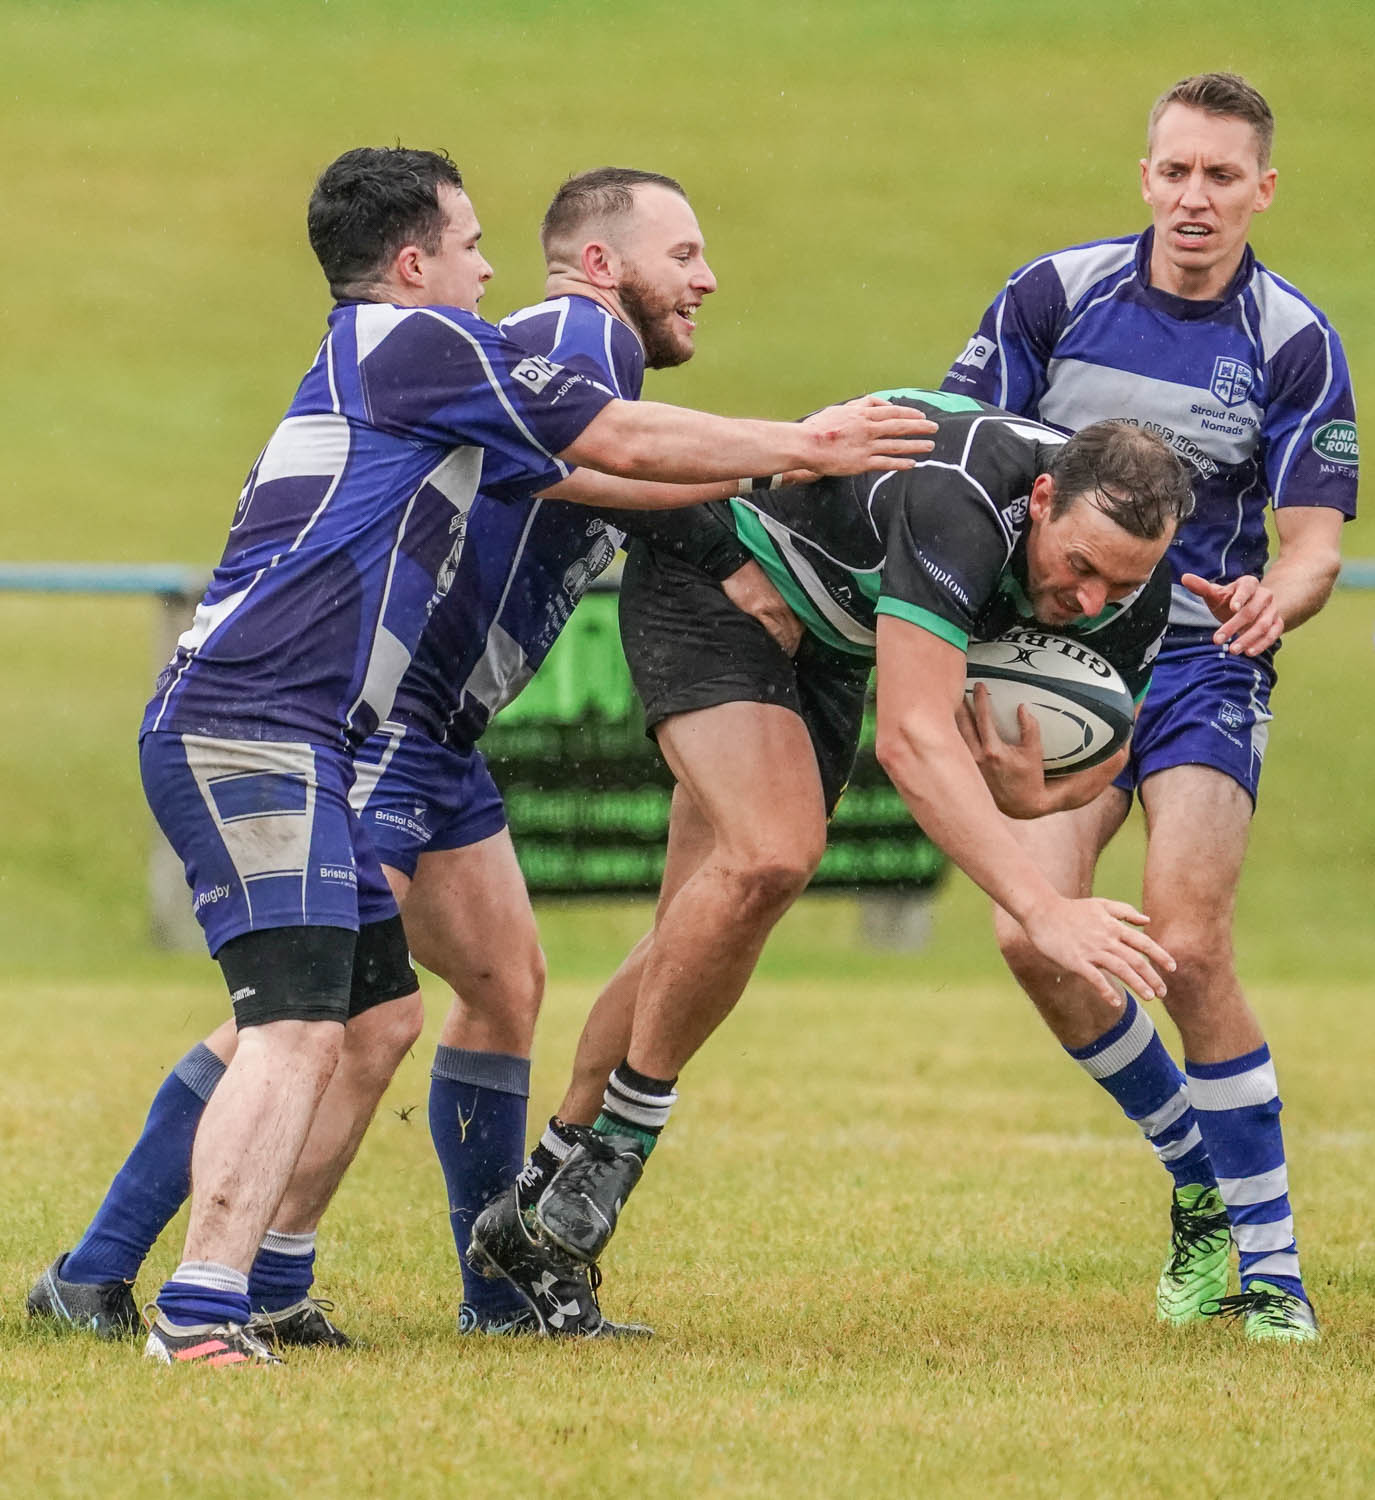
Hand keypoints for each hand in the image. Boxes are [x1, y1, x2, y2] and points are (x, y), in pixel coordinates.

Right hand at [721, 560, 802, 655]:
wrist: (735, 562)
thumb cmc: (751, 571)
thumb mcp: (771, 584)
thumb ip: (779, 598)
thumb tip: (782, 612)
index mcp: (786, 596)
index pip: (800, 621)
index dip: (799, 635)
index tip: (796, 642)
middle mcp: (782, 603)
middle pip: (794, 630)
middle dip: (794, 644)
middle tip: (790, 654)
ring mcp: (771, 607)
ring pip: (784, 633)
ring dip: (785, 647)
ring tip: (782, 655)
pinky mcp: (757, 610)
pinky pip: (771, 631)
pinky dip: (774, 642)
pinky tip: (771, 649)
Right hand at [799, 396, 936, 475]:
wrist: (806, 445)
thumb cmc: (818, 427)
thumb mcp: (839, 409)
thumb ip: (858, 405)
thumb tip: (875, 403)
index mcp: (862, 414)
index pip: (891, 412)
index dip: (908, 413)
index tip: (921, 415)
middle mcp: (868, 429)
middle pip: (899, 425)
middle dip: (919, 426)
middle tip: (934, 428)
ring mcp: (866, 446)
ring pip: (896, 444)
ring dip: (915, 445)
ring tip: (930, 445)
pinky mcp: (862, 463)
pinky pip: (885, 463)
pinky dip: (900, 464)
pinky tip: (912, 464)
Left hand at [957, 685, 1051, 817]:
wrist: (1021, 806)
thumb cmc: (1030, 778)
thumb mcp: (1034, 752)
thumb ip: (1030, 728)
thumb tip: (1021, 707)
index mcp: (992, 751)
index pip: (982, 718)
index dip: (980, 699)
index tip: (979, 685)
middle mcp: (975, 758)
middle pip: (961, 723)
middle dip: (959, 703)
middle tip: (957, 686)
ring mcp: (967, 765)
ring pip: (954, 735)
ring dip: (952, 717)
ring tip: (950, 701)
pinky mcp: (964, 771)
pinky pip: (953, 747)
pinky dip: (950, 733)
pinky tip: (947, 723)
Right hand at [1022, 894, 1175, 1005]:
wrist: (1042, 911)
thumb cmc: (1072, 909)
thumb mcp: (1100, 904)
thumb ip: (1125, 911)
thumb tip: (1147, 920)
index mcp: (1114, 926)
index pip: (1143, 943)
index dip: (1160, 956)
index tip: (1172, 968)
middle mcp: (1106, 939)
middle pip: (1136, 960)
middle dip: (1153, 977)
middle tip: (1163, 992)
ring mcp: (1091, 951)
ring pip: (1121, 970)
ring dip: (1138, 984)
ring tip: (1150, 997)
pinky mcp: (1076, 961)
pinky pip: (1095, 978)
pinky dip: (1106, 990)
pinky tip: (1116, 1002)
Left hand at [1181, 572, 1282, 655]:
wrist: (1250, 608)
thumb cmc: (1229, 601)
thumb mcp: (1216, 594)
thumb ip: (1202, 588)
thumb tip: (1185, 578)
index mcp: (1249, 584)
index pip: (1247, 588)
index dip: (1240, 597)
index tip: (1231, 608)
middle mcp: (1264, 596)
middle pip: (1251, 611)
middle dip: (1234, 626)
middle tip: (1217, 640)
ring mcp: (1272, 611)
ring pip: (1263, 625)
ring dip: (1248, 639)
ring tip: (1232, 650)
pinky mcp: (1277, 624)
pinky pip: (1273, 635)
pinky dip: (1262, 644)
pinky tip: (1249, 652)